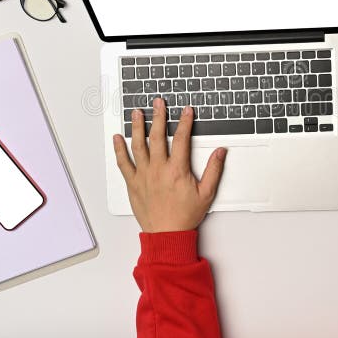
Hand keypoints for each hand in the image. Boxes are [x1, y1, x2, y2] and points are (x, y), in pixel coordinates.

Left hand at [113, 98, 226, 232]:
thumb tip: (220, 152)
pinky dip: (119, 149)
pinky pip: (123, 163)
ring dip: (138, 127)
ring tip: (137, 113)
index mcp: (177, 170)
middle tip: (158, 103)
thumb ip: (214, 170)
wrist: (167, 234)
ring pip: (138, 145)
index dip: (185, 122)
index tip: (186, 111)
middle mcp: (158, 169)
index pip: (181, 139)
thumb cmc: (185, 216)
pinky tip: (116, 138)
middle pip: (157, 136)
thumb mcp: (207, 193)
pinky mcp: (133, 183)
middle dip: (159, 116)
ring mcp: (143, 175)